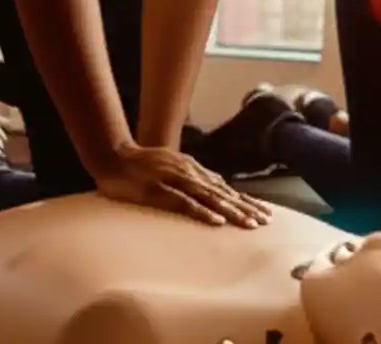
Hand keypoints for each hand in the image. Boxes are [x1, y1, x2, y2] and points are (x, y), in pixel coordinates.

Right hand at [93, 143, 272, 227]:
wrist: (114, 156)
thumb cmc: (143, 165)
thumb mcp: (174, 168)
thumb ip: (193, 179)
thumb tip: (215, 189)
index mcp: (194, 171)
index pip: (226, 188)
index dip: (246, 201)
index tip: (265, 213)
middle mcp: (191, 174)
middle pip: (224, 193)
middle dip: (246, 208)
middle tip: (266, 221)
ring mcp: (176, 181)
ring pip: (211, 198)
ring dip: (232, 212)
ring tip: (250, 224)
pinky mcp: (160, 191)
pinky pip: (185, 203)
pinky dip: (203, 212)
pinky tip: (217, 221)